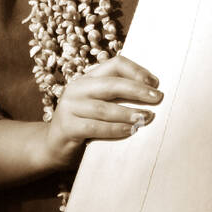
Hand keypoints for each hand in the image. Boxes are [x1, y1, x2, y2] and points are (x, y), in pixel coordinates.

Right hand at [45, 54, 161, 169]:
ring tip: (147, 117)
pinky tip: (130, 131)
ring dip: (128, 112)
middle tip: (158, 98)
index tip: (155, 84)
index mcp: (88, 78)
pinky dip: (115, 129)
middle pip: (111, 83)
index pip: (115, 64)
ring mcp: (69, 107)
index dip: (137, 71)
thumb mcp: (99, 106)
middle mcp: (77, 88)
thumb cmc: (85, 125)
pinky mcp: (67, 126)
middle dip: (137, 90)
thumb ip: (117, 98)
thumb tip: (153, 95)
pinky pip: (95, 127)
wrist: (54, 146)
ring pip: (104, 107)